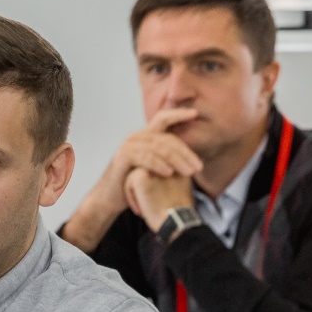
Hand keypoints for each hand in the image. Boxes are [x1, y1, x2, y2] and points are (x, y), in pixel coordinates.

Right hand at [59, 108, 202, 251]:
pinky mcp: (123, 156)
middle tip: (199, 167)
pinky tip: (169, 173)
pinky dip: (158, 164)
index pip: (163, 119)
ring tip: (189, 173)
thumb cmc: (137, 184)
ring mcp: (129, 145)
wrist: (111, 197)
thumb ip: (170, 161)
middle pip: (166, 138)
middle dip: (185, 152)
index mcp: (146, 136)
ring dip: (176, 160)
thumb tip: (195, 161)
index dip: (178, 114)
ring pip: (158, 148)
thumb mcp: (156, 170)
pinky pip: (145, 157)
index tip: (195, 113)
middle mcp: (137, 137)